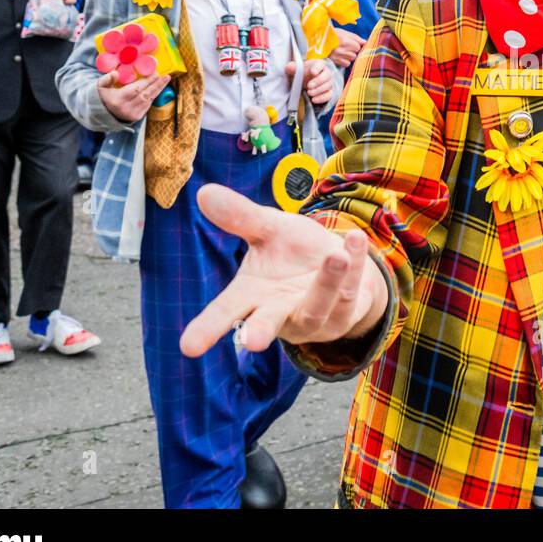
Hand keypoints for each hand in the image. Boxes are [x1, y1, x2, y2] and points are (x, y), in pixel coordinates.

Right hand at [96, 70, 170, 122]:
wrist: (102, 113)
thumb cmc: (103, 96)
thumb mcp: (100, 86)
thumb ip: (107, 79)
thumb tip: (115, 73)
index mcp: (118, 100)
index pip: (136, 89)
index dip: (146, 81)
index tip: (154, 73)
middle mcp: (127, 108)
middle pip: (145, 94)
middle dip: (156, 84)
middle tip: (165, 76)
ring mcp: (133, 114)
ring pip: (149, 100)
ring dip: (158, 89)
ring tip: (165, 80)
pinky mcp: (137, 117)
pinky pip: (148, 105)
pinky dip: (153, 96)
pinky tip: (158, 88)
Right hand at [180, 184, 388, 355]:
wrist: (338, 262)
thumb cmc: (292, 252)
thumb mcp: (268, 229)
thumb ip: (240, 217)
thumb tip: (203, 194)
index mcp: (253, 295)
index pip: (226, 312)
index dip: (207, 328)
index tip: (187, 347)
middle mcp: (281, 313)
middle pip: (267, 324)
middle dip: (261, 330)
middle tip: (253, 341)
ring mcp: (314, 317)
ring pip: (317, 307)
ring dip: (326, 283)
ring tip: (336, 255)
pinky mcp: (346, 313)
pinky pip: (351, 289)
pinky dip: (356, 263)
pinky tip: (355, 240)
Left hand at [286, 59, 335, 105]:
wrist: (306, 82)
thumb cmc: (303, 74)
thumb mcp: (296, 70)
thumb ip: (292, 68)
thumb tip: (288, 67)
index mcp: (318, 64)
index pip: (320, 64)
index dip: (317, 68)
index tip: (312, 72)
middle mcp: (326, 72)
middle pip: (326, 75)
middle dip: (318, 81)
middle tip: (309, 86)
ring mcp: (328, 82)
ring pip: (327, 86)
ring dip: (318, 90)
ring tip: (309, 93)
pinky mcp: (329, 91)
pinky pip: (328, 95)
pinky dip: (321, 98)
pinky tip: (314, 100)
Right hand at [328, 28, 364, 67]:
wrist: (317, 41)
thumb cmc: (331, 34)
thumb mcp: (342, 32)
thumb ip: (355, 37)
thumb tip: (365, 42)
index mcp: (344, 40)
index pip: (358, 46)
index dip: (356, 44)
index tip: (352, 42)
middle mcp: (341, 50)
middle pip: (356, 53)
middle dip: (353, 50)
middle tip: (346, 46)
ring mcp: (338, 57)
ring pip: (352, 59)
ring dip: (350, 56)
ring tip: (343, 51)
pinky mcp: (335, 62)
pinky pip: (346, 64)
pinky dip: (345, 61)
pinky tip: (341, 56)